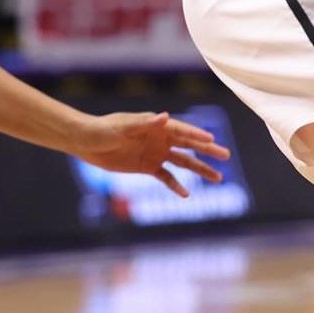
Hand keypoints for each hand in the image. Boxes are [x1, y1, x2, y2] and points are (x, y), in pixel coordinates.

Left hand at [74, 112, 230, 197]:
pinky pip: (166, 177)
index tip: (212, 140)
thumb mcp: (123, 126)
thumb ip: (145, 123)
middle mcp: (161, 139)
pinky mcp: (147, 167)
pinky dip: (176, 185)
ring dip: (200, 169)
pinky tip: (187, 194)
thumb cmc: (103, 128)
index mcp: (158, 125)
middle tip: (227, 156)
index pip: (183, 130)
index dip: (197, 135)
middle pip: (190, 145)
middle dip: (208, 151)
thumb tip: (166, 118)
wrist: (86, 142)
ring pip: (184, 162)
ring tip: (218, 177)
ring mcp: (156, 153)